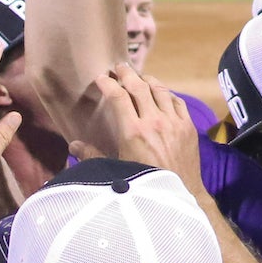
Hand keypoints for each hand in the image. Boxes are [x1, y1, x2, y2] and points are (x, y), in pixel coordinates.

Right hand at [72, 61, 202, 192]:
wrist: (180, 195)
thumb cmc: (144, 184)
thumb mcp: (116, 170)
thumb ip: (93, 156)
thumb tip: (73, 145)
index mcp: (133, 132)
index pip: (118, 97)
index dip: (108, 83)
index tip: (101, 77)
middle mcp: (154, 122)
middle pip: (140, 87)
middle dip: (127, 74)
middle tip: (120, 67)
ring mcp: (174, 122)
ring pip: (160, 90)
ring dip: (148, 80)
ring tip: (140, 77)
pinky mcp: (188, 127)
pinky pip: (178, 102)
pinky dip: (168, 94)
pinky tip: (162, 93)